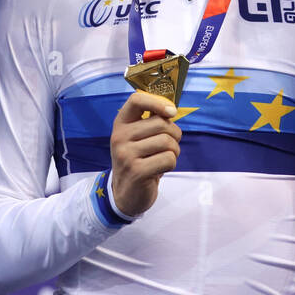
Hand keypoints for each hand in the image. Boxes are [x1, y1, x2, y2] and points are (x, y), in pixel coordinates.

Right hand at [109, 91, 181, 216]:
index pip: (136, 100)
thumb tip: (171, 109)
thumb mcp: (137, 138)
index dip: (158, 102)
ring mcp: (126, 154)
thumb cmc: (138, 160)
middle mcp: (119, 137)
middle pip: (161, 123)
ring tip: (164, 158)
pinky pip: (168, 159)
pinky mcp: (136, 171)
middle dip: (174, 135)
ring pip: (167, 142)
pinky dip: (171, 164)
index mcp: (121, 124)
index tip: (171, 112)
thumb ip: (151, 121)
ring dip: (174, 151)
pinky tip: (161, 169)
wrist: (125, 194)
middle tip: (168, 146)